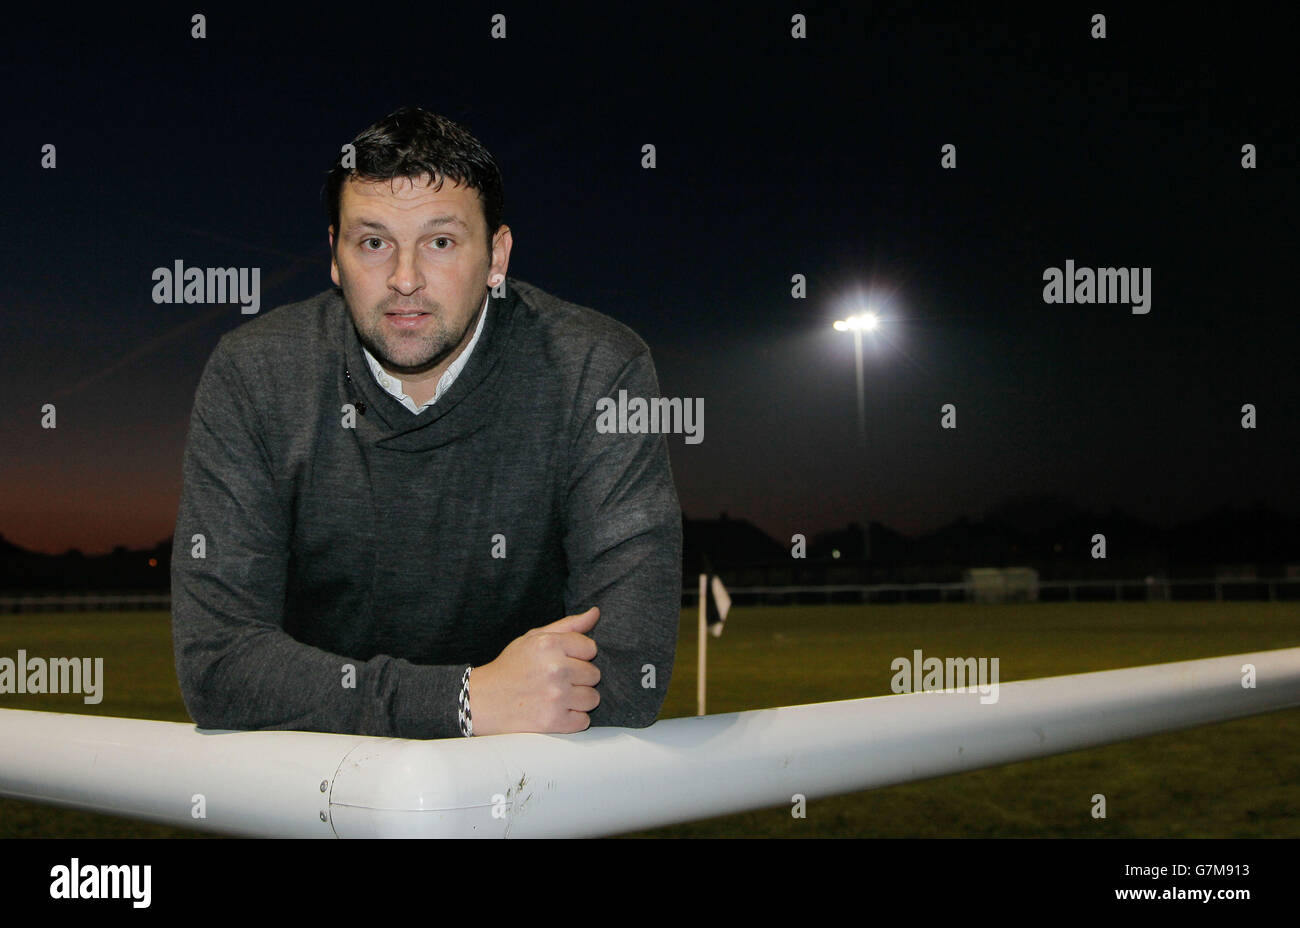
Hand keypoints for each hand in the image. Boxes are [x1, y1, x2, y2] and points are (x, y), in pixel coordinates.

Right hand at [469, 607, 601, 734]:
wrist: (482, 700)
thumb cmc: (511, 667)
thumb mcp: (534, 638)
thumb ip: (568, 626)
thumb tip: (595, 613)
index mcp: (549, 644)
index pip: (591, 648)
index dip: (579, 655)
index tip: (563, 661)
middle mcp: (555, 669)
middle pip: (594, 674)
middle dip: (579, 678)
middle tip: (557, 680)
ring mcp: (555, 696)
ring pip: (592, 698)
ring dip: (579, 700)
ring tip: (558, 696)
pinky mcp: (553, 721)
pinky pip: (583, 720)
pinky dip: (573, 719)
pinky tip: (556, 711)